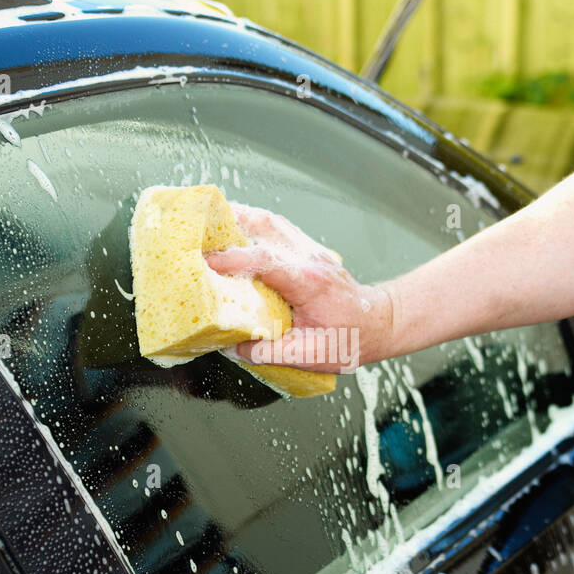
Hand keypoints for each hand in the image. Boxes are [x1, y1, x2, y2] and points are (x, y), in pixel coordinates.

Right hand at [204, 202, 396, 371]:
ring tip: (205, 219)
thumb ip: (271, 352)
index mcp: (308, 281)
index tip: (206, 262)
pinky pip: (274, 228)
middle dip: (228, 223)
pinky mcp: (305, 249)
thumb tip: (235, 347)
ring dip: (237, 217)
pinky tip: (232, 226)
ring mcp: (308, 249)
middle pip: (264, 227)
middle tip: (195, 225)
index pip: (266, 262)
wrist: (378, 323)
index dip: (234, 259)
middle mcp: (308, 258)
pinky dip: (250, 223)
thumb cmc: (351, 338)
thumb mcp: (312, 356)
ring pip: (269, 221)